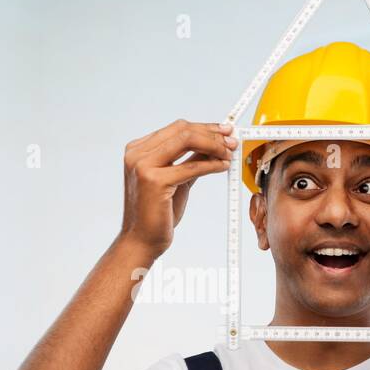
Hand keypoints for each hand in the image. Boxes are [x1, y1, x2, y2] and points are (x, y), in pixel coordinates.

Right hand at [119, 119, 234, 257]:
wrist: (141, 241)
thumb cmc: (157, 213)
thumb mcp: (177, 179)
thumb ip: (191, 160)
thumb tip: (215, 144)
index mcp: (138, 150)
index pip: (177, 128)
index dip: (205, 127)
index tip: (224, 131)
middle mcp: (137, 154)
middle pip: (182, 130)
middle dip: (212, 134)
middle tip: (232, 141)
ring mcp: (143, 166)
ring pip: (187, 140)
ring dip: (214, 146)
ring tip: (229, 154)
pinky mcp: (154, 181)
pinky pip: (191, 166)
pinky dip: (211, 164)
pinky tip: (223, 167)